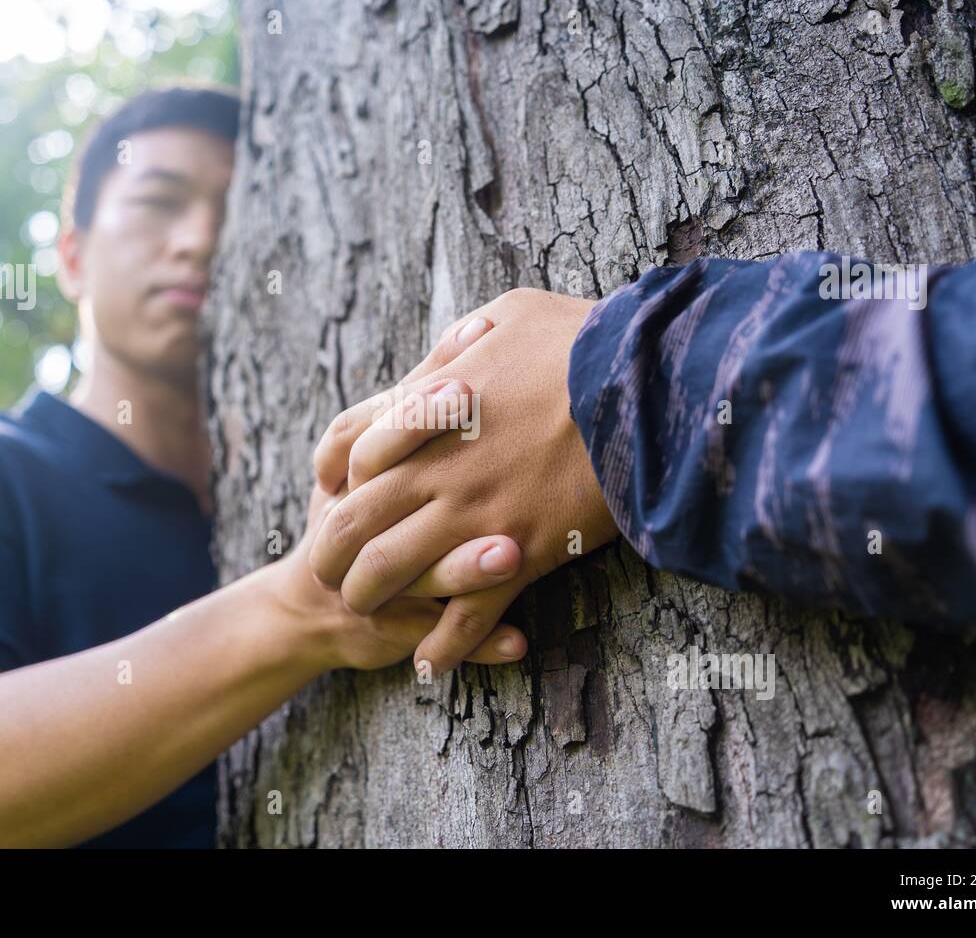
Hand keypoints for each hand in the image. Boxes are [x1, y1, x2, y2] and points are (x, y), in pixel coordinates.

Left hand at [308, 289, 620, 674]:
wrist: (645, 387)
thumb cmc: (584, 341)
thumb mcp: (511, 311)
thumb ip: (467, 337)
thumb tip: (453, 344)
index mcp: (428, 409)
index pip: (348, 448)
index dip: (332, 474)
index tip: (332, 491)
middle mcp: (437, 467)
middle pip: (353, 521)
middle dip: (331, 552)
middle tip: (330, 570)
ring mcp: (474, 516)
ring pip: (392, 571)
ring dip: (370, 596)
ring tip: (365, 611)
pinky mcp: (518, 556)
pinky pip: (464, 614)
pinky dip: (441, 645)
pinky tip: (427, 663)